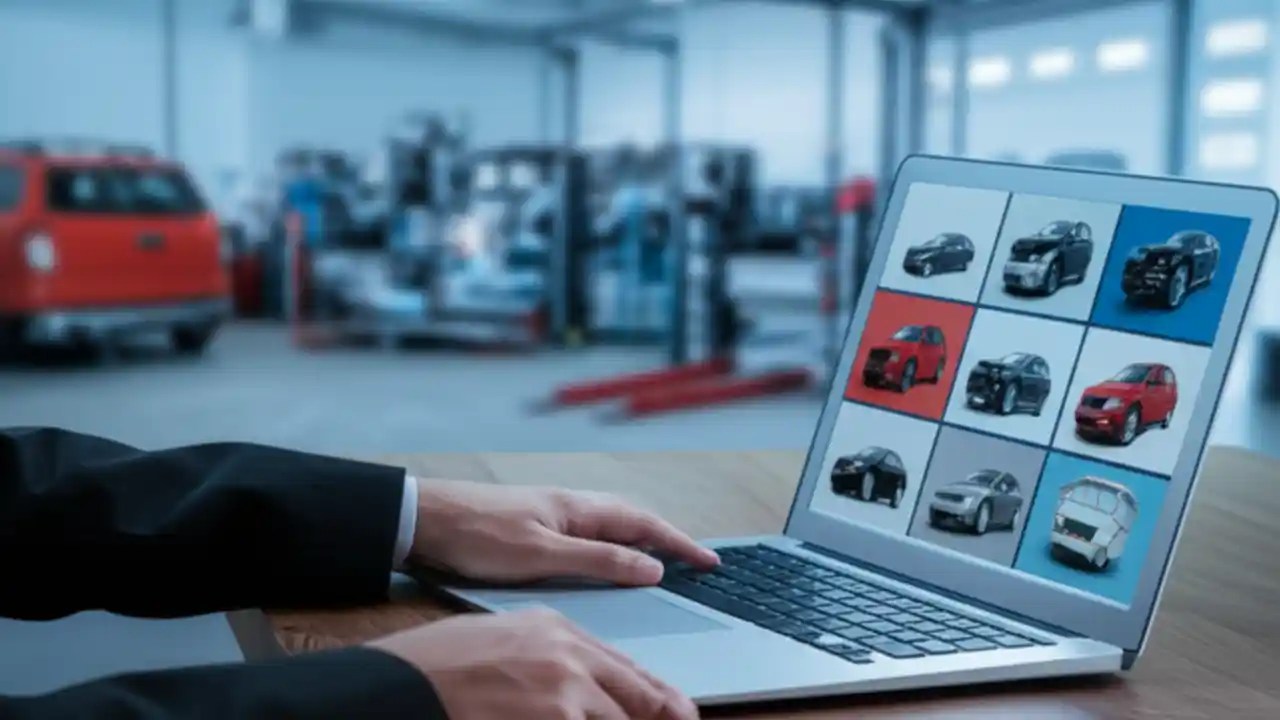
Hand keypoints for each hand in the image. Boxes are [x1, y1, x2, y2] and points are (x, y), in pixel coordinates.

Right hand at [370, 609, 698, 719]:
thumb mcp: (502, 639)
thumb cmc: (435, 665)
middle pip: (642, 697)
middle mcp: (570, 656)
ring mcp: (565, 692)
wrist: (399, 682)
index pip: (628, 669)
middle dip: (661, 718)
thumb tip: (585, 689)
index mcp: (559, 630)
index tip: (677, 714)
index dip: (659, 699)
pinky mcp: (554, 718)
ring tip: (599, 719)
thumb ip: (551, 657)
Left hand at [409, 480, 718, 584]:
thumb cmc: (477, 535)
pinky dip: (613, 542)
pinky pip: (589, 530)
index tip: (709, 561)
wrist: (425, 518)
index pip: (644, 525)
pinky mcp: (534, 523)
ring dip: (641, 538)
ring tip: (662, 559)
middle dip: (667, 538)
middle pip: (633, 518)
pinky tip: (605, 556)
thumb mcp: (542, 555)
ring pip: (611, 522)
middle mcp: (570, 505)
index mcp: (578, 509)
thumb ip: (598, 559)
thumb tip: (650, 566)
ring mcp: (552, 512)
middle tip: (695, 561)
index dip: (680, 544)